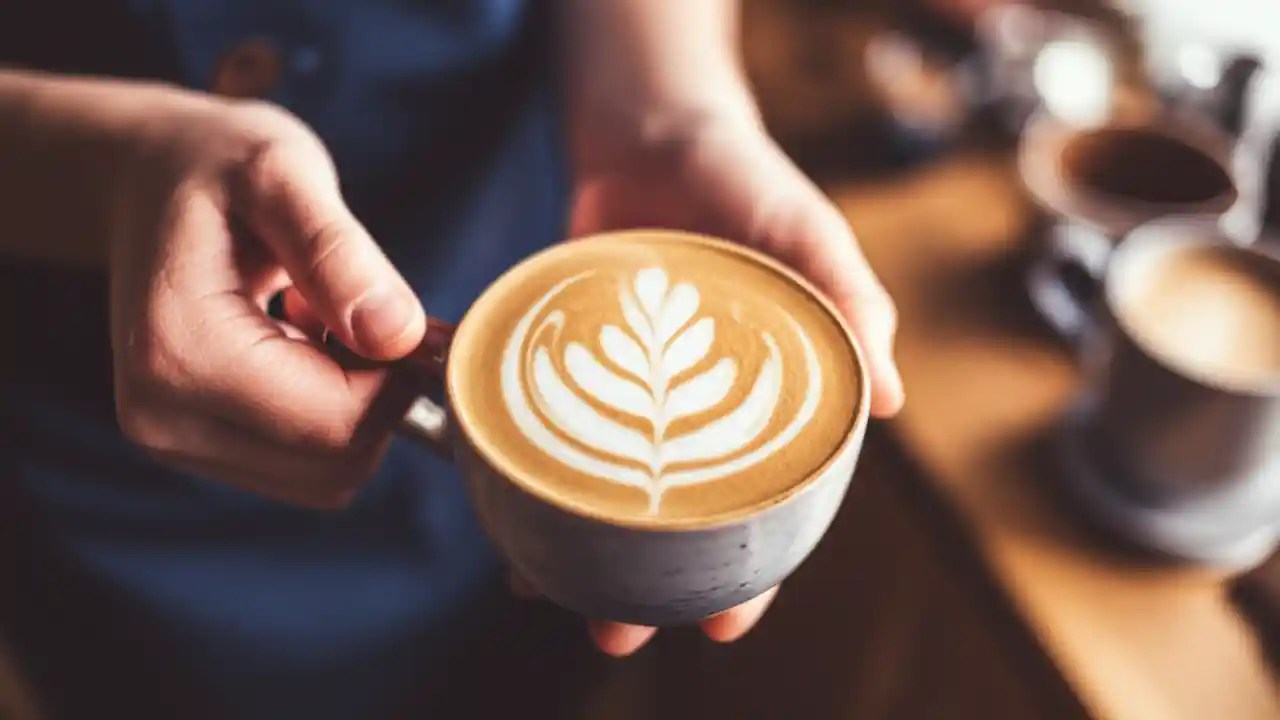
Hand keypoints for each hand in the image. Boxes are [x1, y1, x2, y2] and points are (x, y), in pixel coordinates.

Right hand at [109, 93, 424, 507]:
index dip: (399, 380)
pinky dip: (330, 414)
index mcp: (180, 353)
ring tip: (324, 321)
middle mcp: (163, 418)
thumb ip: (339, 253)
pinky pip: (303, 466)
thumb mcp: (282, 172)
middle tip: (369, 312)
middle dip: (380, 396)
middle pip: (336, 465)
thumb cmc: (215, 163)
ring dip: (356, 406)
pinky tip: (306, 344)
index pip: (338, 426)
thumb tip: (397, 336)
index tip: (409, 317)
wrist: (143, 177)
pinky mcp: (196, 446)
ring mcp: (173, 440)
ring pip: (326, 476)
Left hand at [567, 113, 903, 654]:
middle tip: (616, 632)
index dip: (752, 572)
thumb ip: (851, 304)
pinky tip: (505, 512)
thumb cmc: (747, 181)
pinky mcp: (572, 369)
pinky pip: (549, 435)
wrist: (654, 128)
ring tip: (548, 595)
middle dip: (651, 588)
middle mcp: (694, 413)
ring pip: (605, 494)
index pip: (765, 510)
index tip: (723, 624)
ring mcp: (629, 396)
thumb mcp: (809, 234)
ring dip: (579, 550)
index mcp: (763, 404)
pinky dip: (529, 474)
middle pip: (675, 522)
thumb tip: (890, 401)